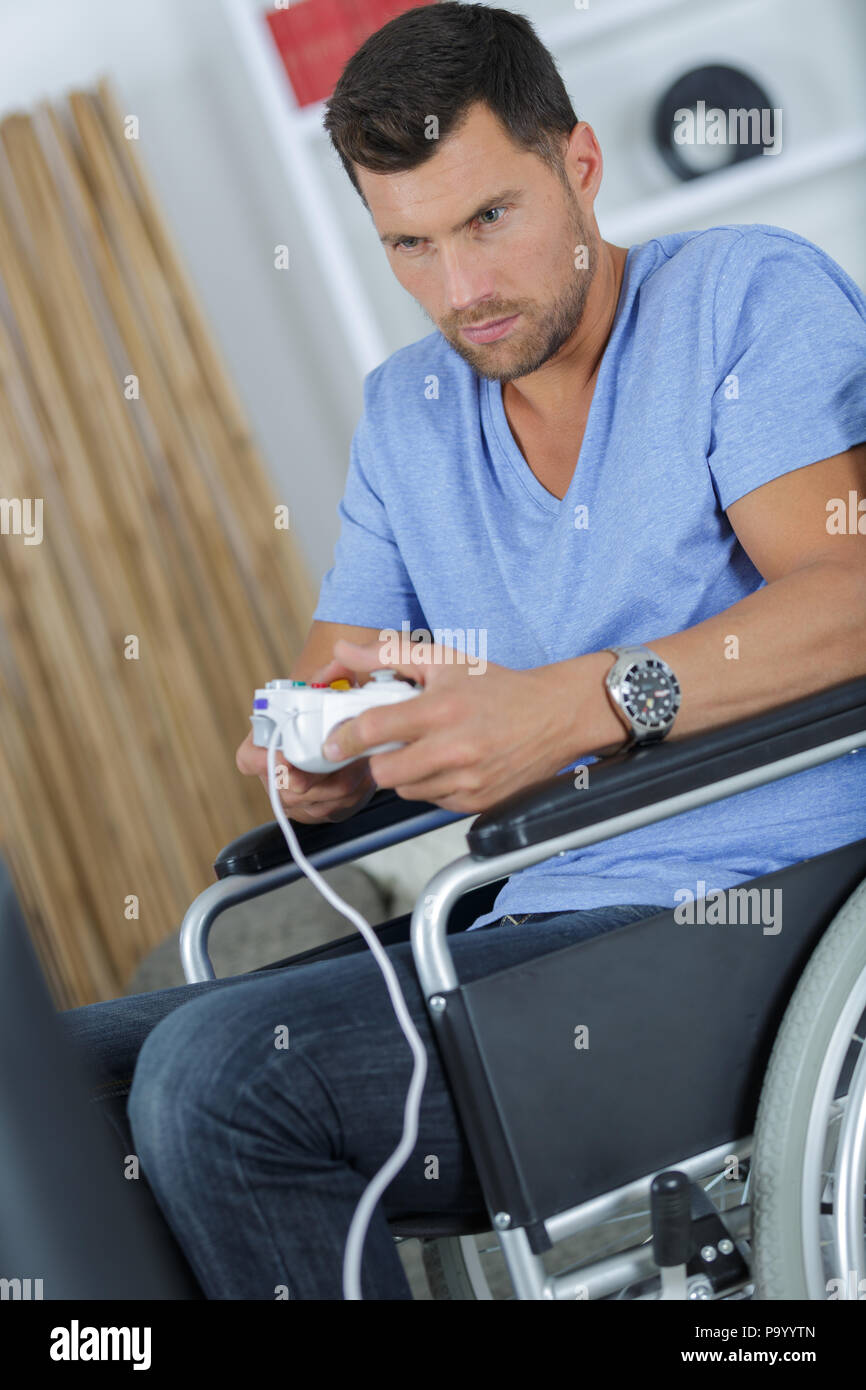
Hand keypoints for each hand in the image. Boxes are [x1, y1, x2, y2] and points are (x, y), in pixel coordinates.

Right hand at [235, 656, 376, 822]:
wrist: (332, 727)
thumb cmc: (320, 707)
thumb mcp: (323, 687)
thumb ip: (329, 675)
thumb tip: (340, 666)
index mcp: (261, 743)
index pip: (250, 759)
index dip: (269, 763)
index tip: (291, 760)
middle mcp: (272, 774)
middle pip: (288, 789)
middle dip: (321, 777)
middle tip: (346, 762)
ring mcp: (293, 797)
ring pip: (315, 802)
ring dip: (343, 784)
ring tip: (361, 763)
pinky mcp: (315, 810)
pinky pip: (333, 811)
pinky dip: (353, 795)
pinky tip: (362, 776)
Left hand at [319, 636, 573, 813]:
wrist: (555, 716)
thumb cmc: (498, 687)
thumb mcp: (446, 660)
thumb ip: (390, 654)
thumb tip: (345, 650)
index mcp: (442, 708)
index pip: (374, 729)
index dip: (345, 737)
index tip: (335, 741)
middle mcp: (455, 748)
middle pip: (384, 772)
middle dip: (377, 759)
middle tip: (387, 744)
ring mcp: (468, 780)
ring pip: (406, 790)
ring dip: (405, 774)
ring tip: (425, 750)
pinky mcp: (477, 802)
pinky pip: (433, 802)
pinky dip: (431, 785)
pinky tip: (448, 764)